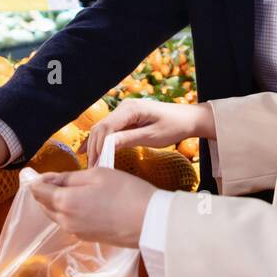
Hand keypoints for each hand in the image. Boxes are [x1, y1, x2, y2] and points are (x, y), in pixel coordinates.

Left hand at [28, 168, 155, 248]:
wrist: (149, 222)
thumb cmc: (126, 192)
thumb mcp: (97, 175)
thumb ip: (69, 177)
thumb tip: (49, 179)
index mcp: (64, 202)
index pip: (37, 191)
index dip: (34, 180)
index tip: (35, 173)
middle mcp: (65, 220)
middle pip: (44, 205)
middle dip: (44, 192)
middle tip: (52, 178)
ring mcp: (76, 231)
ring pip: (56, 214)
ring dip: (56, 202)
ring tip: (69, 187)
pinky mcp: (87, 237)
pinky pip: (69, 222)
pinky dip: (68, 211)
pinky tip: (82, 201)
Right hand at [84, 98, 215, 159]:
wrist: (188, 119)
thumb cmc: (174, 126)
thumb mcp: (152, 136)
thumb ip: (128, 139)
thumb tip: (106, 146)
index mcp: (130, 109)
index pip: (106, 127)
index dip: (98, 146)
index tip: (96, 164)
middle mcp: (124, 107)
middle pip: (100, 128)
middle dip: (94, 148)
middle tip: (91, 169)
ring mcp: (124, 112)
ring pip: (102, 129)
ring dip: (95, 145)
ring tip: (91, 165)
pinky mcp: (127, 118)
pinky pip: (109, 129)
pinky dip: (100, 141)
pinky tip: (88, 151)